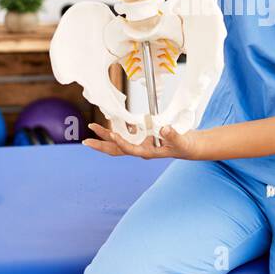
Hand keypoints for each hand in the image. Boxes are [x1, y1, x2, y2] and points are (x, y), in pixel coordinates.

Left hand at [83, 121, 202, 159]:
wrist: (188, 147)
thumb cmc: (184, 145)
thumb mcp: (181, 140)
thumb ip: (172, 135)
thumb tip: (163, 129)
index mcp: (147, 152)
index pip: (130, 149)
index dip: (120, 142)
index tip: (112, 134)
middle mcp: (140, 149)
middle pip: (117, 149)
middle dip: (102, 145)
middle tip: (86, 141)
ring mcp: (140, 144)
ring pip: (118, 141)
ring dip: (106, 134)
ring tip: (93, 127)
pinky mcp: (142, 137)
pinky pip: (125, 134)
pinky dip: (117, 128)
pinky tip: (110, 121)